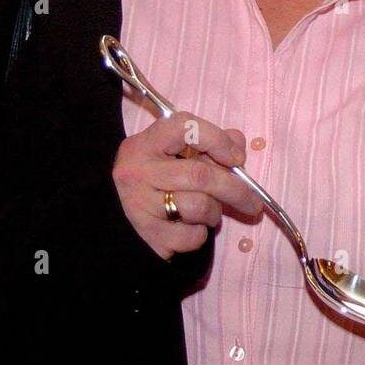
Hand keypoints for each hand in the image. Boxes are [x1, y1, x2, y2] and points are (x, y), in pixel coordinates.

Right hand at [112, 112, 262, 259]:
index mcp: (146, 144)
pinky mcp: (145, 236)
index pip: (186, 128)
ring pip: (198, 206)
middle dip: (235, 189)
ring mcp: (138, 205)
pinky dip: (199, 235)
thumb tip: (238, 142)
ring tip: (208, 213)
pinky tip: (188, 229)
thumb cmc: (151, 182)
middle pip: (201, 175)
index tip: (237, 158)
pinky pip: (190, 236)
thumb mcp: (171, 154)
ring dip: (214, 213)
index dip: (218, 140)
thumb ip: (206, 143)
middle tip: (253, 202)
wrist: (111, 219)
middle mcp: (138, 171)